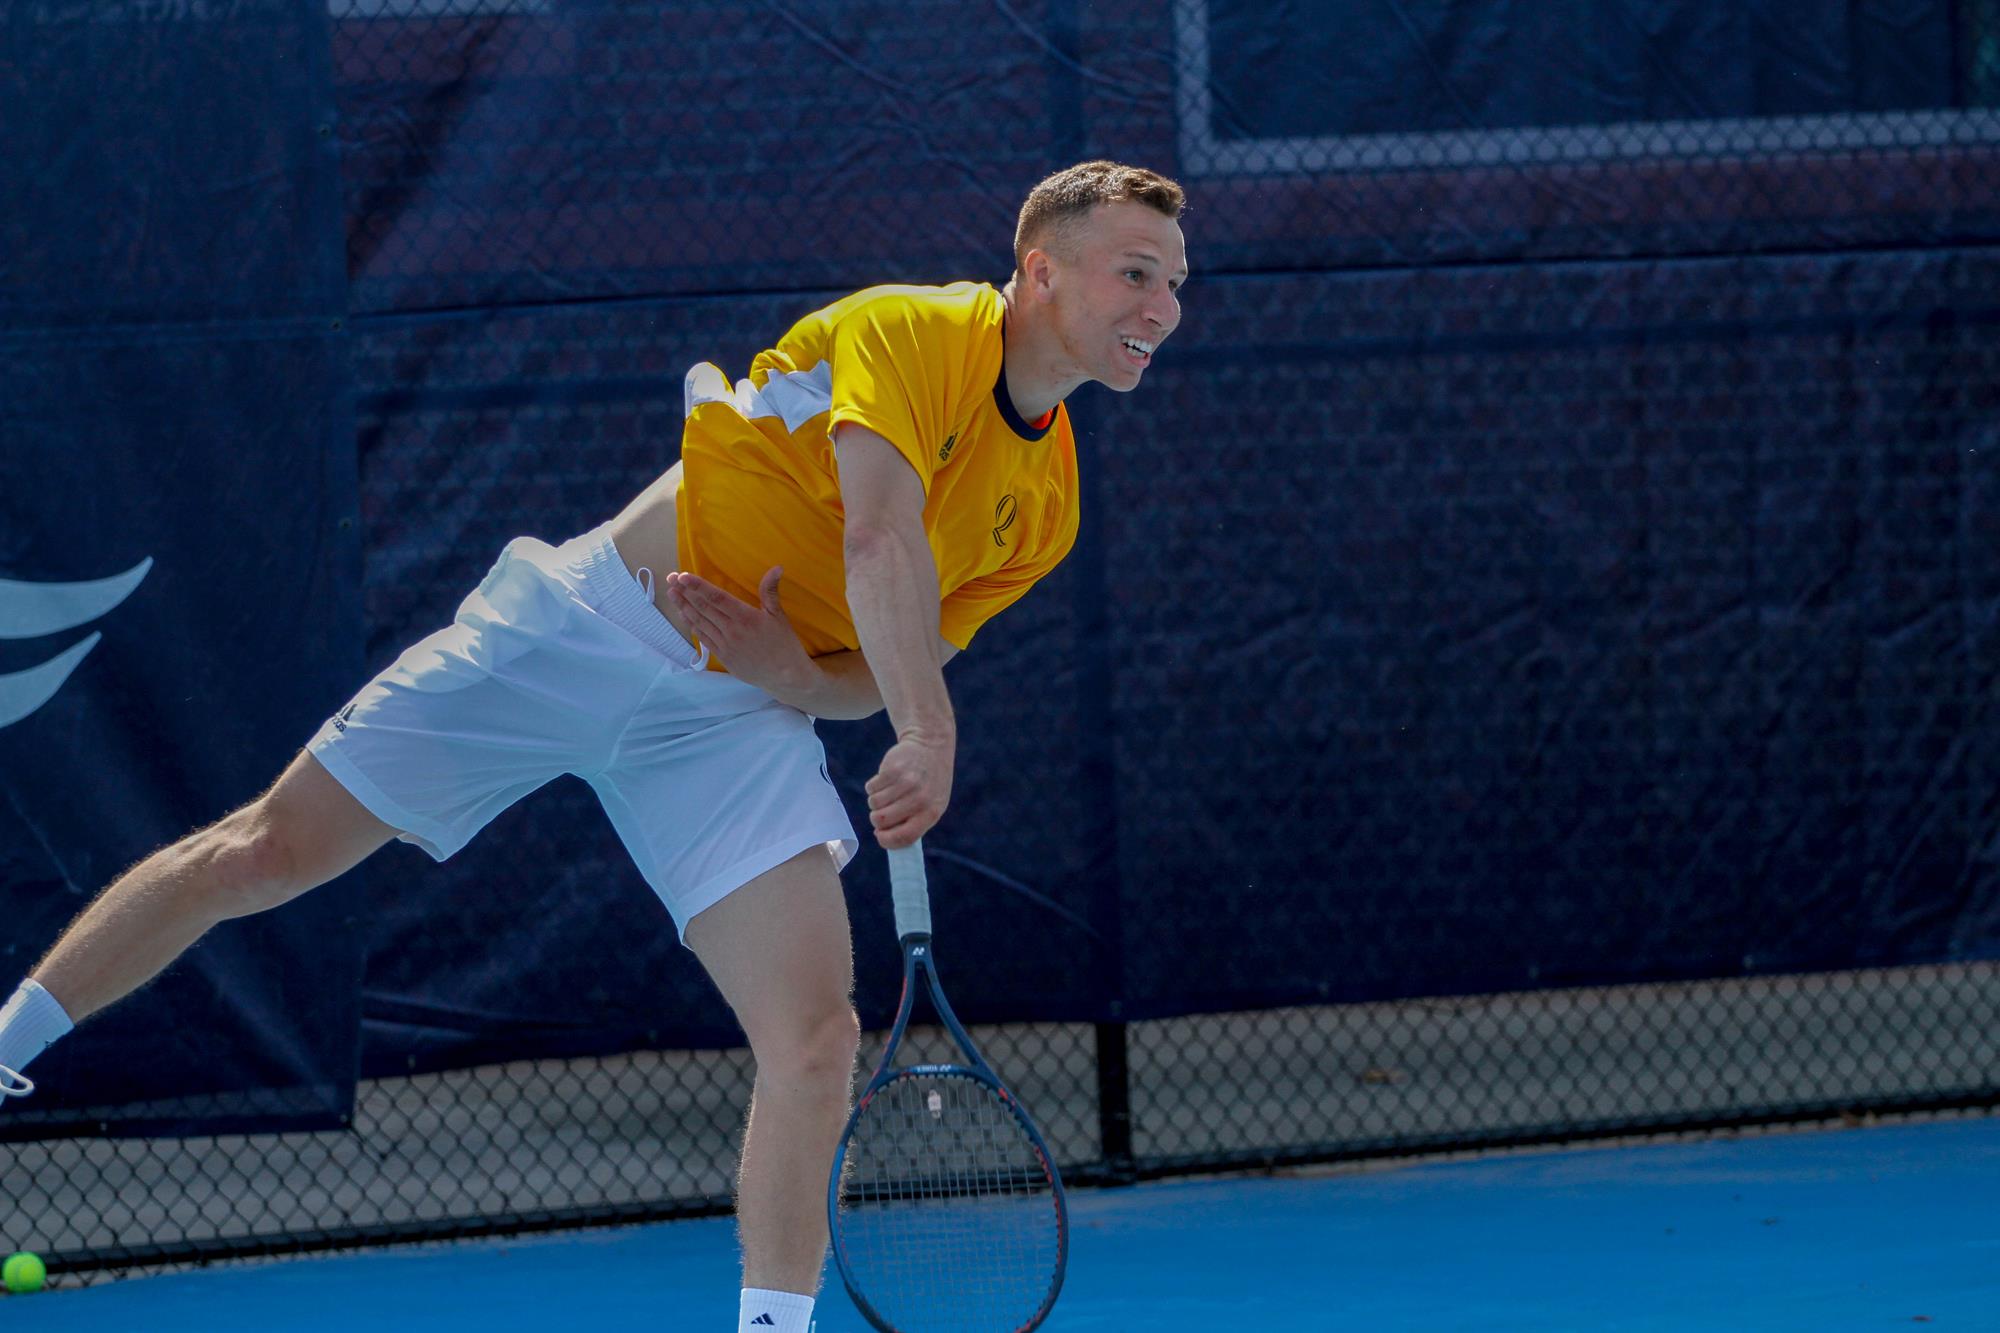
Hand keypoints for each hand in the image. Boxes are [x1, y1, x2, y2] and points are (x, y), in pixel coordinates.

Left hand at [660, 567, 814, 698]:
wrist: (785, 676)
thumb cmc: (784, 644)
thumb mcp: (779, 616)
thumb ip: (770, 591)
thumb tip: (776, 567)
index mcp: (746, 617)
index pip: (717, 597)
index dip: (698, 586)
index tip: (682, 576)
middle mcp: (732, 630)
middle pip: (703, 608)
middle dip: (685, 593)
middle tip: (671, 579)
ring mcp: (725, 644)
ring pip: (700, 622)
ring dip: (684, 607)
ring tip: (672, 594)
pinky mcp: (723, 656)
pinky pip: (704, 638)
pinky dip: (693, 626)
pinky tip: (685, 616)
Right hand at [865, 731, 952, 848]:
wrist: (930, 745)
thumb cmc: (929, 781)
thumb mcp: (932, 803)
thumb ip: (914, 822)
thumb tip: (886, 839)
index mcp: (931, 812)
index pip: (905, 837)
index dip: (887, 841)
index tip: (880, 836)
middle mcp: (920, 799)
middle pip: (882, 821)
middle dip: (877, 818)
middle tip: (885, 809)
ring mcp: (906, 783)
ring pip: (874, 804)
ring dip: (876, 800)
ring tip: (889, 791)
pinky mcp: (892, 770)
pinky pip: (870, 789)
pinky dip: (874, 786)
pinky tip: (887, 779)